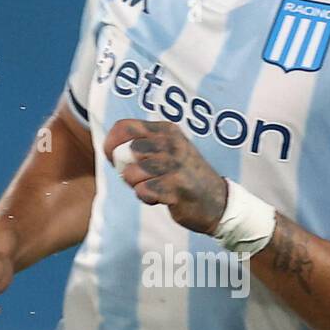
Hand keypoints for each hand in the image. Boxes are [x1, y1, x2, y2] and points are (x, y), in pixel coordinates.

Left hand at [103, 119, 227, 234]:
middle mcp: (171, 144)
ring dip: (136, 185)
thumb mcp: (168, 150)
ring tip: (153, 187)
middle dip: (124, 169)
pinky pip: (143, 191)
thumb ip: (143, 144)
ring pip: (131, 173)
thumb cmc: (184, 176)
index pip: (124, 127)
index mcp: (166, 130)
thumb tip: (111, 148)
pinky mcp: (176, 188)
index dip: (111, 144)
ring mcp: (175, 165)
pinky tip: (161, 197)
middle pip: (125, 151)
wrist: (218, 201)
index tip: (112, 158)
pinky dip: (146, 198)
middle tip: (139, 178)